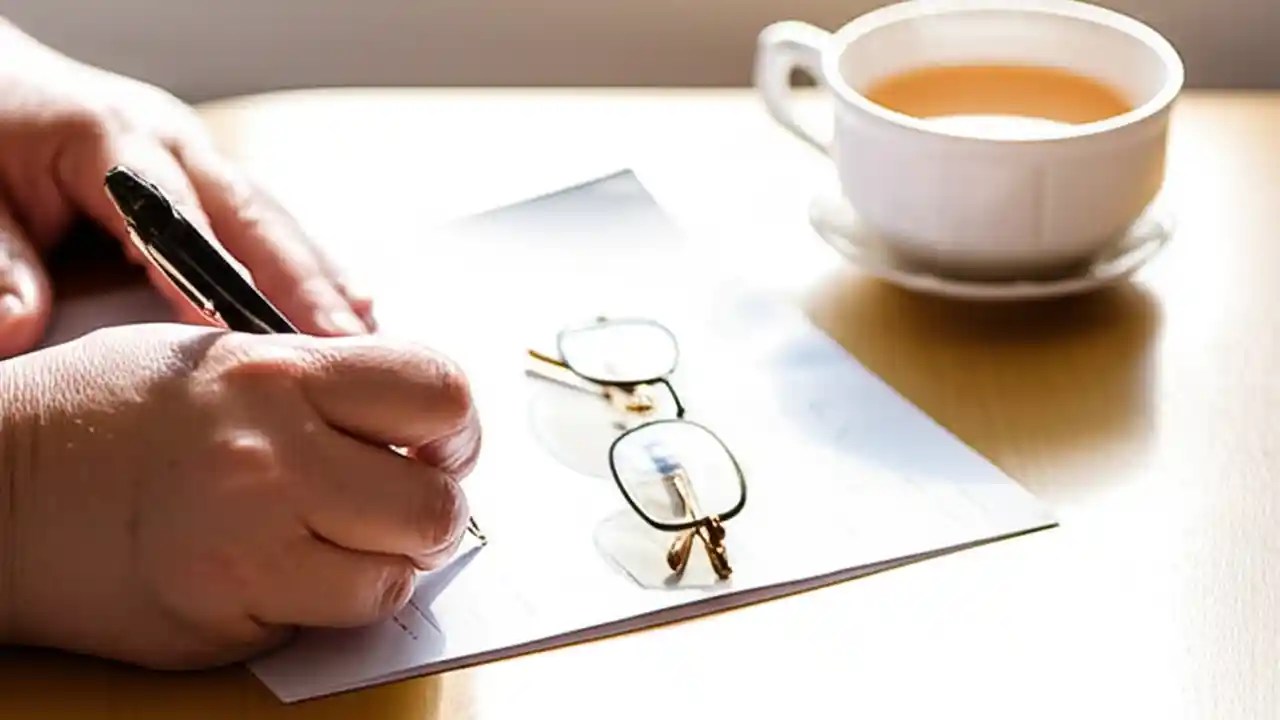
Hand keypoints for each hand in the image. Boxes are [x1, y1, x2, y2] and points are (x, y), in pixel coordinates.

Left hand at [0, 19, 372, 358]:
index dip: (211, 279)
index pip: (173, 218)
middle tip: (346, 343)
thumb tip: (20, 327)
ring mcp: (197, 155)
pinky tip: (350, 301)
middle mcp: (171, 142)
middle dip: (303, 282)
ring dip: (322, 275)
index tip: (241, 336)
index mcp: (112, 138)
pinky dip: (310, 264)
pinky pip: (267, 223)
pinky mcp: (207, 175)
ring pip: (272, 219)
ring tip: (369, 331)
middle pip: (250, 217)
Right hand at [0, 324, 479, 668]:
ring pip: (394, 578)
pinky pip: (330, 621)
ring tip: (339, 540)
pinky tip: (285, 570)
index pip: (439, 392)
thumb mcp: (218, 355)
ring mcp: (250, 545)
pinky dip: (328, 603)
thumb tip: (414, 421)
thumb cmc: (103, 412)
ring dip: (384, 564)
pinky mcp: (226, 615)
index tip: (439, 441)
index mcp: (279, 374)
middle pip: (437, 504)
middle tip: (399, 502)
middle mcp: (275, 457)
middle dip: (434, 509)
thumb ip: (322, 382)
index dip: (457, 427)